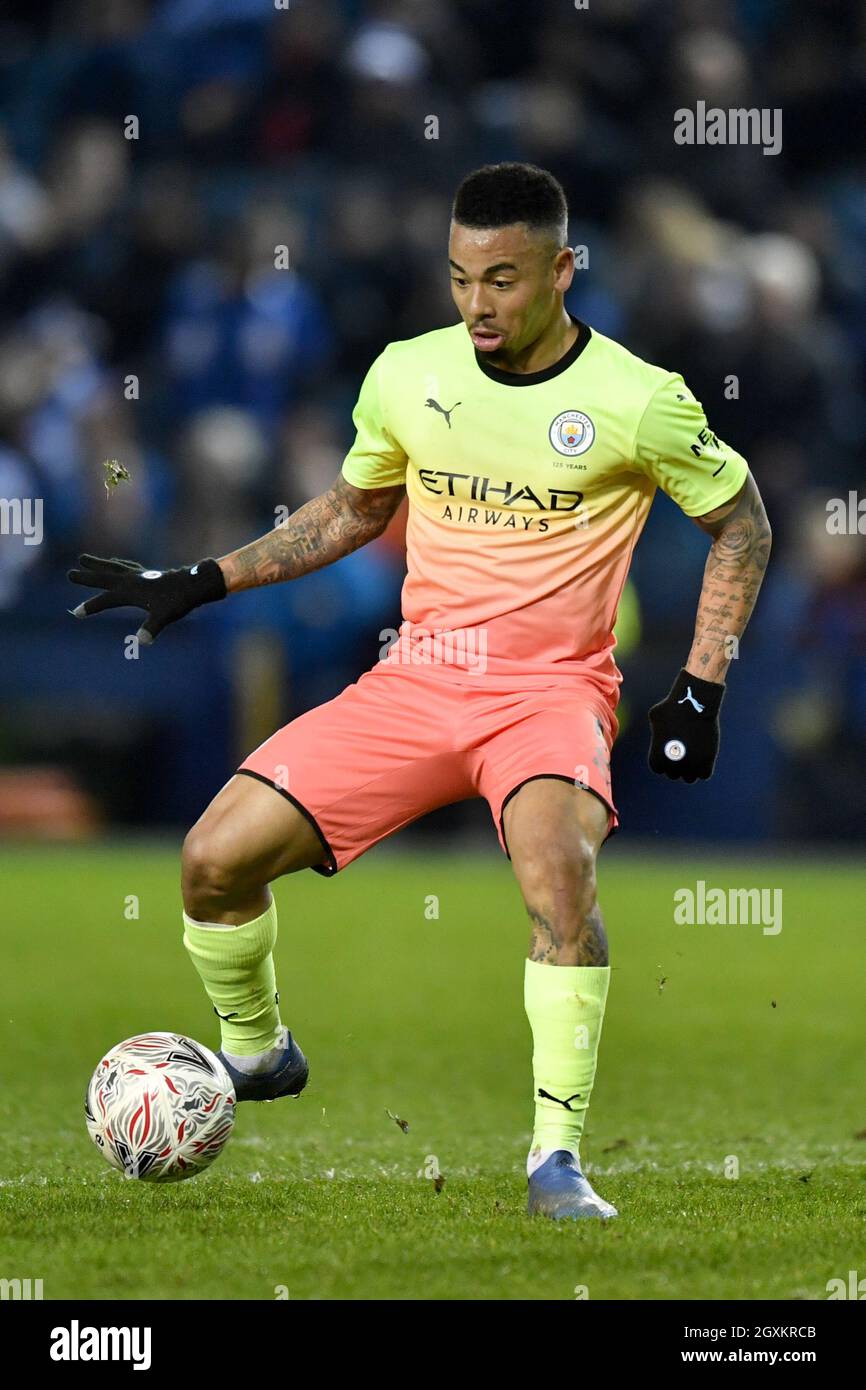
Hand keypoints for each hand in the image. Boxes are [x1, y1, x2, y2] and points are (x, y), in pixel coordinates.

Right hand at [68, 554, 226, 644]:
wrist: (193, 585)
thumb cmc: (177, 601)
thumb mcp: (164, 617)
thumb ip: (151, 628)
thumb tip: (142, 641)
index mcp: (130, 592)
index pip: (104, 601)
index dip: (90, 608)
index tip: (75, 613)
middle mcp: (131, 580)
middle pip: (103, 578)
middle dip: (86, 577)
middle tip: (69, 574)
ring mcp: (138, 574)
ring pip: (112, 567)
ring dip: (98, 564)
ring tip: (83, 558)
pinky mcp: (146, 573)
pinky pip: (126, 566)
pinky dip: (117, 564)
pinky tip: (114, 561)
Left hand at [647, 668, 724, 781]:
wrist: (694, 703)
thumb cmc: (672, 706)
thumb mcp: (655, 716)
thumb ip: (655, 731)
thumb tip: (658, 737)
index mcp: (657, 758)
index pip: (658, 768)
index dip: (663, 761)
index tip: (668, 752)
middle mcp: (672, 765)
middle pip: (673, 774)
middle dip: (677, 765)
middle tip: (682, 752)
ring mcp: (690, 765)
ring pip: (689, 778)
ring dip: (690, 770)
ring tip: (693, 757)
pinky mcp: (707, 762)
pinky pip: (704, 774)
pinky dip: (703, 768)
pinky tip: (703, 758)